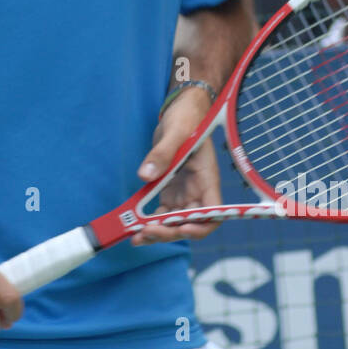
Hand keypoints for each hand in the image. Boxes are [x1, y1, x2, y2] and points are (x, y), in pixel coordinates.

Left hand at [131, 89, 222, 243]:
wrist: (180, 110)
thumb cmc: (186, 118)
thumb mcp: (175, 132)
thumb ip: (162, 153)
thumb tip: (145, 175)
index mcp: (207, 179)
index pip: (212, 213)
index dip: (199, 226)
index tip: (179, 228)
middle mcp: (198, 191)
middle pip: (190, 224)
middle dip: (169, 232)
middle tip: (145, 233)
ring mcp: (184, 193)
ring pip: (174, 222)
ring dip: (157, 232)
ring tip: (136, 237)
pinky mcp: (169, 191)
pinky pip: (162, 214)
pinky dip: (149, 222)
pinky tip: (134, 226)